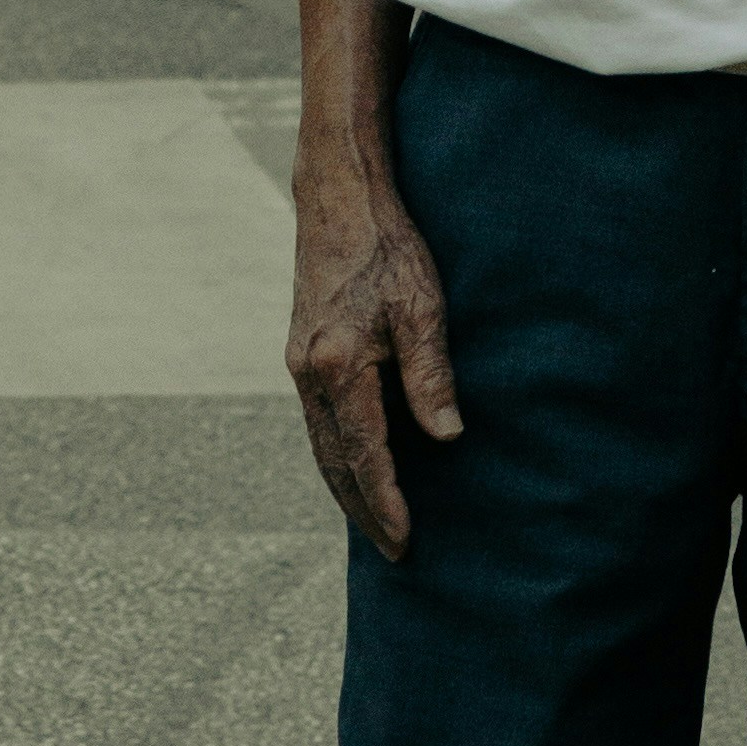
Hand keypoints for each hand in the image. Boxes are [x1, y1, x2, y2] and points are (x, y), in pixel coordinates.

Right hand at [288, 127, 462, 558]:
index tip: (405, 541)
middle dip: (363, 510)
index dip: (386, 502)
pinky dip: (337, 452)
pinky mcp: (301, 351)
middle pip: (334, 462)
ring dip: (347, 486)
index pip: (365, 455)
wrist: (338, 195)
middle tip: (393, 550)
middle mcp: (308, 372)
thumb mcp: (421, 304)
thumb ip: (431, 375)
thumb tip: (447, 438)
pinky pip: (318, 420)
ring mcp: (299, 363)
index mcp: (338, 366)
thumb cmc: (386, 244)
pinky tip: (357, 463)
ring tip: (376, 521)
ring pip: (322, 444)